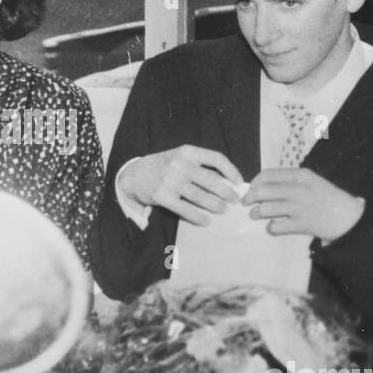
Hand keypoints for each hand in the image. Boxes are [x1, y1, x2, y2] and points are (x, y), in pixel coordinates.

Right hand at [119, 145, 243, 225]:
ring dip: (215, 205)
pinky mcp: (162, 196)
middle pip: (211, 180)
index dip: (231, 170)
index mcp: (187, 151)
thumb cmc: (162, 166)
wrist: (133, 174)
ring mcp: (170, 180)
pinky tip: (206, 221)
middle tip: (234, 200)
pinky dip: (198, 216)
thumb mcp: (179, 157)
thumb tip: (227, 181)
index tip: (239, 181)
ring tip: (223, 210)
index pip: (216, 158)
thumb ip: (198, 165)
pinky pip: (185, 209)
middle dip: (226, 191)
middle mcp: (179, 164)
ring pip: (200, 196)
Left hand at [242, 168, 364, 242]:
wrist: (351, 218)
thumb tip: (262, 185)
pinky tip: (272, 227)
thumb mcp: (312, 181)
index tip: (251, 189)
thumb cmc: (329, 198)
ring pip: (266, 209)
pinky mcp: (302, 225)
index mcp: (301, 175)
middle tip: (246, 203)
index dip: (255, 182)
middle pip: (263, 191)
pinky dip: (271, 228)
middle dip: (250, 197)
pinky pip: (276, 226)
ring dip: (256, 213)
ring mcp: (300, 207)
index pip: (268, 174)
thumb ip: (290, 181)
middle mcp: (299, 189)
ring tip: (255, 215)